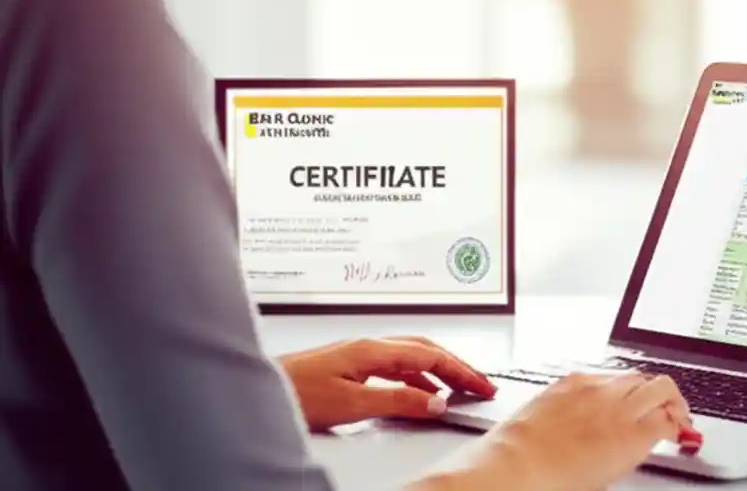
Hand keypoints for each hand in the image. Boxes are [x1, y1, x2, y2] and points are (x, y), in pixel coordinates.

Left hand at [279, 336, 496, 430]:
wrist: (259, 390)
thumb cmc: (294, 392)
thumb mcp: (353, 404)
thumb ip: (397, 402)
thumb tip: (435, 402)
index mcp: (373, 350)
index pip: (430, 356)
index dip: (460, 371)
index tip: (481, 385)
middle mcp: (368, 347)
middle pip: (425, 350)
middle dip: (456, 366)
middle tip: (479, 384)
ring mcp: (358, 355)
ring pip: (411, 358)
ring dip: (438, 372)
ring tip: (457, 389)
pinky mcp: (349, 367)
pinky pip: (395, 368)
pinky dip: (416, 379)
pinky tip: (418, 394)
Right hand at [421, 372, 700, 490]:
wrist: (518, 464)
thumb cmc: (518, 450)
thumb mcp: (541, 418)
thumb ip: (564, 415)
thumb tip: (574, 429)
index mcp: (573, 384)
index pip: (614, 379)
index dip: (630, 393)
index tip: (635, 403)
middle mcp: (599, 389)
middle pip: (641, 378)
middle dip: (657, 393)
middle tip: (666, 409)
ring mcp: (618, 408)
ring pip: (660, 388)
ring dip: (672, 403)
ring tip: (679, 419)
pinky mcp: (633, 432)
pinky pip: (666, 420)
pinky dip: (676, 425)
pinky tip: (679, 434)